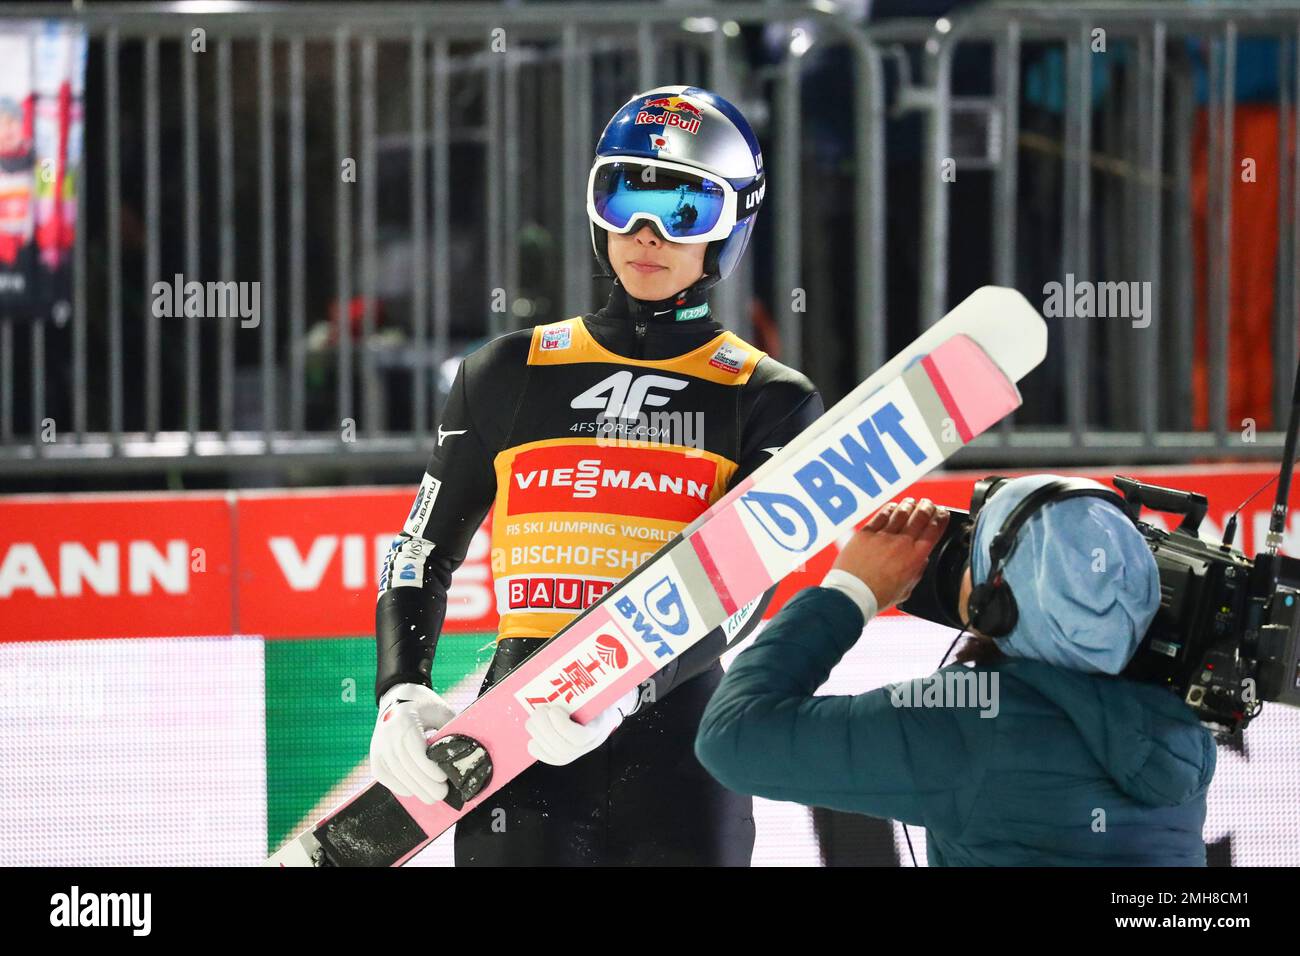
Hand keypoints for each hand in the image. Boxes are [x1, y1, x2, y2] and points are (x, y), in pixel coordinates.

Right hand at [370, 683, 456, 803]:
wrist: (398, 696)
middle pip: (407, 767)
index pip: (416, 752)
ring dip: (416, 789)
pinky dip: (400, 786)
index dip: (430, 769)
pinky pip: (386, 776)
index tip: (444, 778)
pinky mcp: (375, 755)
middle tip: (442, 794)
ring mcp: (378, 746)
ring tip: (432, 797)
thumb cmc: (425, 706)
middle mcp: (387, 734)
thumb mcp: (441, 712)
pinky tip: (414, 791)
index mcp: (405, 721)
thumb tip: (464, 755)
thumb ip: (450, 731)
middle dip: (426, 785)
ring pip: (397, 774)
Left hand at [525, 686, 640, 766]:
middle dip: (545, 729)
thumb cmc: (597, 696)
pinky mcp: (563, 756)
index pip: (580, 737)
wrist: (602, 712)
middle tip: (539, 710)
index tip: (553, 710)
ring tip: (534, 718)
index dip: (562, 727)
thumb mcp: (599, 689)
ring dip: (538, 734)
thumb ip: (590, 682)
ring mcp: (576, 752)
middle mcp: (588, 744)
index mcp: (599, 727)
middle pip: (563, 747)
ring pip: (553, 752)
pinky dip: (537, 747)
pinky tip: (533, 737)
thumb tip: (579, 657)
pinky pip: (548, 758)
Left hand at [831, 497, 949, 609]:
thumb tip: (921, 562)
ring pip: (901, 513)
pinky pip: (881, 516)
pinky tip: (892, 507)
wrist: (852, 594)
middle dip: (927, 507)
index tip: (942, 513)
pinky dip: (889, 509)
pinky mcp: (865, 534)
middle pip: (919, 517)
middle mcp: (902, 543)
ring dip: (909, 505)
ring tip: (912, 502)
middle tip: (929, 504)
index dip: (940, 518)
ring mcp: (883, 536)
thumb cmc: (877, 596)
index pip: (933, 531)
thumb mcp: (906, 590)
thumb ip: (916, 573)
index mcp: (915, 558)